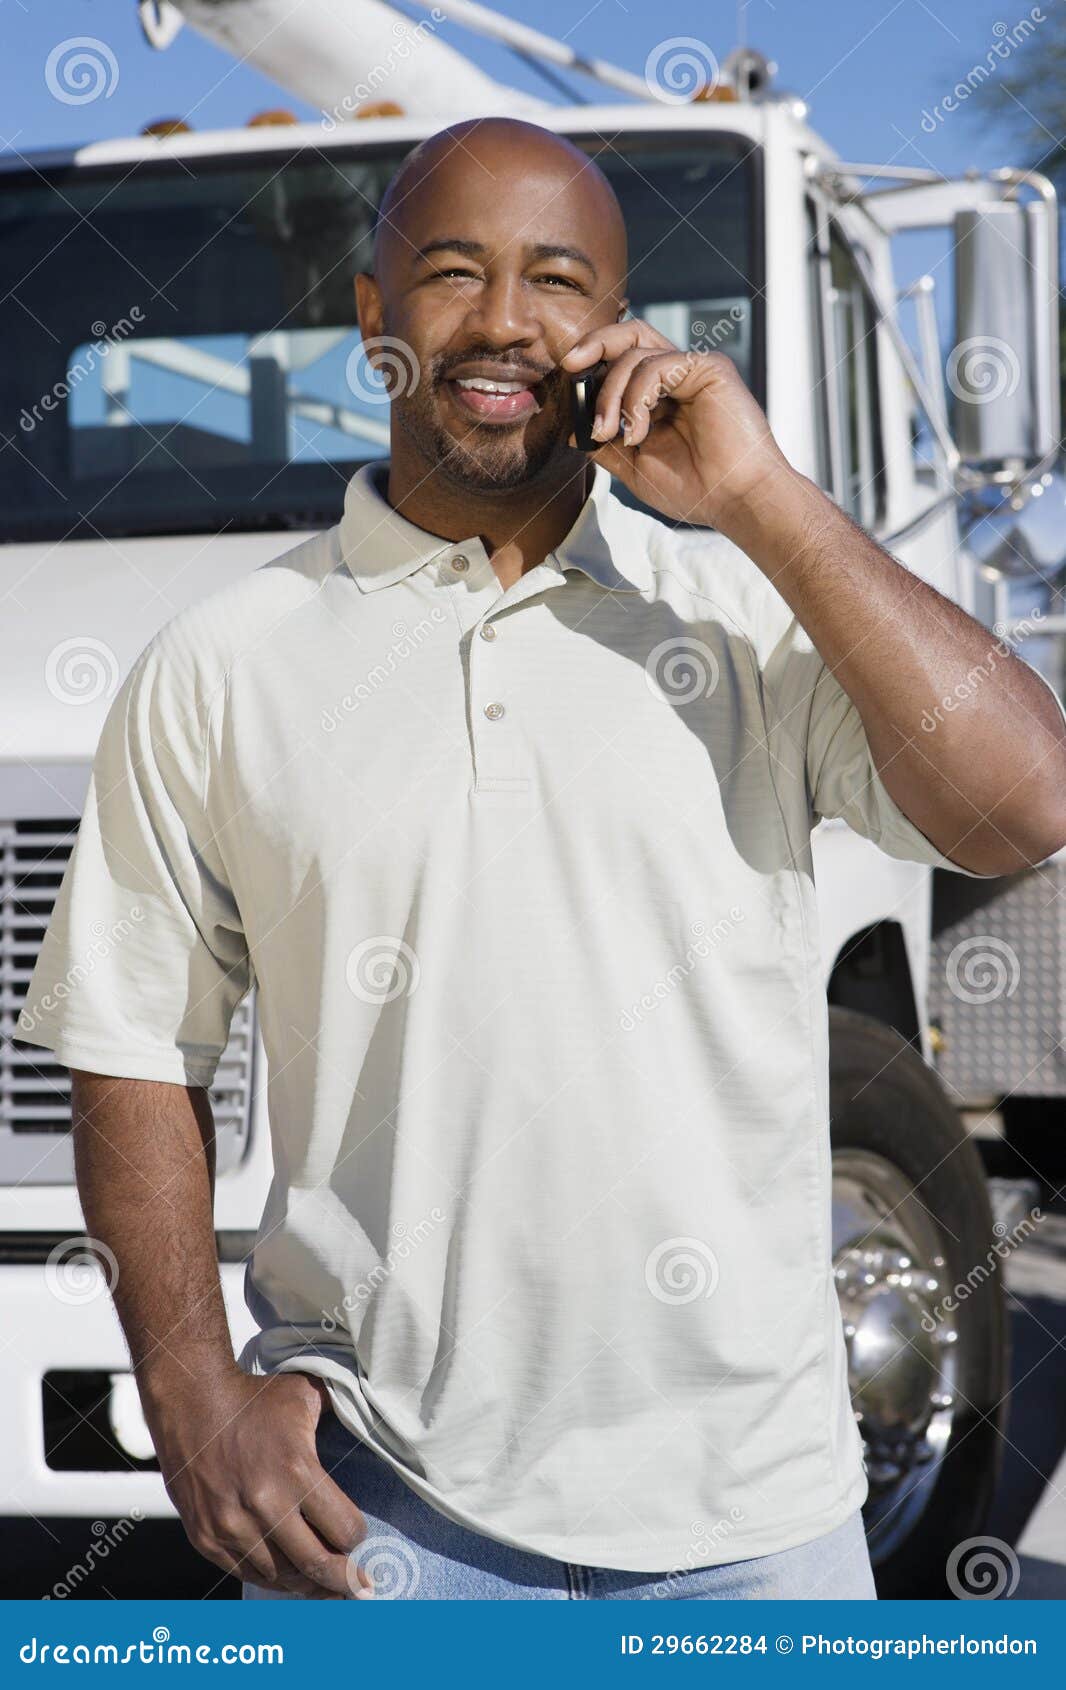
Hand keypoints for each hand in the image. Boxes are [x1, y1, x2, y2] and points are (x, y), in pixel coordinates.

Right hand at [148, 1369, 373, 1597]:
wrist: (190, 1402)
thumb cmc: (252, 1399)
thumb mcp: (303, 1396)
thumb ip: (340, 1410)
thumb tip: (372, 1412)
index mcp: (296, 1471)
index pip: (343, 1529)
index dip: (357, 1536)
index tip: (358, 1535)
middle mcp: (264, 1504)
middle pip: (316, 1564)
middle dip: (345, 1580)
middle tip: (361, 1588)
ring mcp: (231, 1526)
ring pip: (282, 1577)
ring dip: (308, 1584)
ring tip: (327, 1586)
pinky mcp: (206, 1537)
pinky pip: (247, 1574)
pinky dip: (273, 1579)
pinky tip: (289, 1576)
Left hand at [561, 321, 795, 532]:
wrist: (735, 500)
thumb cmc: (695, 488)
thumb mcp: (635, 468)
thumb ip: (606, 446)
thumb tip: (572, 432)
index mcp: (660, 395)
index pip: (619, 360)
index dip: (590, 366)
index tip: (566, 388)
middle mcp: (676, 375)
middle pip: (628, 335)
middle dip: (593, 345)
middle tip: (570, 367)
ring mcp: (692, 369)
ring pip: (635, 354)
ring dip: (610, 394)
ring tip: (610, 432)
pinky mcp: (708, 367)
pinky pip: (656, 365)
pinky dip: (636, 397)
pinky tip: (639, 432)